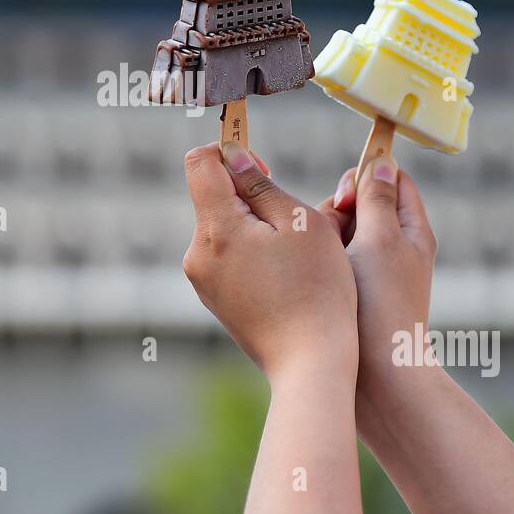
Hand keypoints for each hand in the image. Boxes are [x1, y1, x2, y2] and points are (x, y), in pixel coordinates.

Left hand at [181, 142, 358, 382]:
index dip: (230, 151)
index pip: (200, 162)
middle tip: (290, 220)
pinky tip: (284, 275)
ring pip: (224, 227)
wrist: (310, 362)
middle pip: (212, 196)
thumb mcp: (299, 222)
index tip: (263, 168)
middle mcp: (197, 254)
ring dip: (254, 225)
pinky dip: (253, 252)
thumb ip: (260, 184)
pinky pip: (228, 256)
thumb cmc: (316, 289)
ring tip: (293, 253)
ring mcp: (203, 280)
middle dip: (248, 194)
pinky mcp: (214, 298)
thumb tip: (233, 156)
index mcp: (215, 230)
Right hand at [318, 155, 513, 513]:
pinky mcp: (354, 294)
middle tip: (331, 228)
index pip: (393, 179)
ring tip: (319, 257)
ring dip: (325, 236)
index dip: (366, 176)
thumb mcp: (378, 240)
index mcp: (411, 231)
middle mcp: (396, 249)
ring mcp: (374, 274)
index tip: (344, 194)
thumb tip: (381, 163)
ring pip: (341, 233)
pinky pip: (332, 262)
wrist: (379, 375)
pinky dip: (320, 261)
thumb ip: (376, 198)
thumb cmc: (382, 304)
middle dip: (339, 208)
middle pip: (362, 204)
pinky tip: (309, 274)